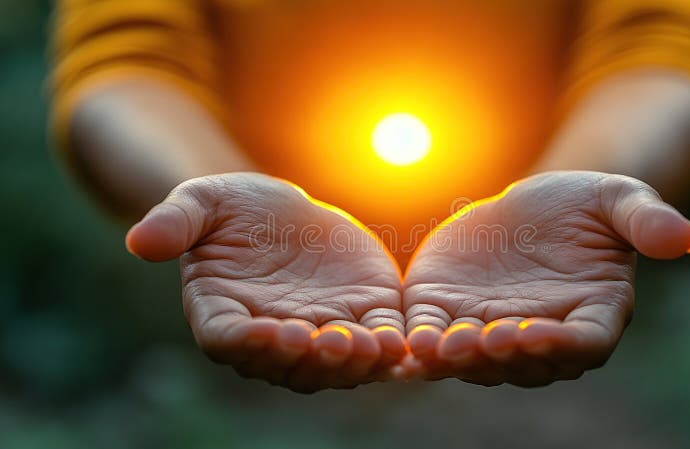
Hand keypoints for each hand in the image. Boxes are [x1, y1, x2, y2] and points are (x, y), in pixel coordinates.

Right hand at [126, 173, 406, 392]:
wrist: (284, 211)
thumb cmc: (234, 208)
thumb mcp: (202, 201)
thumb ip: (175, 221)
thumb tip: (137, 241)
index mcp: (223, 314)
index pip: (229, 339)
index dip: (250, 342)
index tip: (271, 331)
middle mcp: (271, 337)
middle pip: (288, 364)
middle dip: (311, 358)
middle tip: (329, 341)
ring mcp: (318, 332)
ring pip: (335, 364)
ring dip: (354, 361)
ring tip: (373, 345)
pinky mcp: (360, 318)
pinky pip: (374, 342)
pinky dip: (387, 349)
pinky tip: (402, 344)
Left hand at [402, 171, 689, 385]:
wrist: (527, 206)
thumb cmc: (582, 205)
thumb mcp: (617, 199)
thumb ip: (645, 220)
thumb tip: (687, 238)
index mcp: (592, 316)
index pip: (582, 343)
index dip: (560, 344)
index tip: (538, 333)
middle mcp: (541, 337)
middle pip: (522, 361)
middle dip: (500, 354)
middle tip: (481, 340)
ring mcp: (491, 332)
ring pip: (474, 359)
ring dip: (455, 359)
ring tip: (433, 349)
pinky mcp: (449, 317)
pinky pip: (433, 339)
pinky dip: (419, 348)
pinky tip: (402, 350)